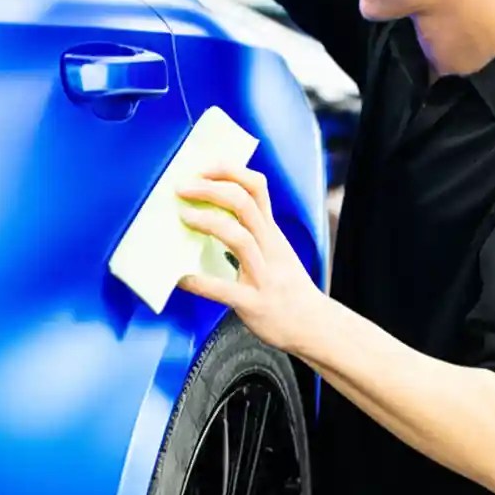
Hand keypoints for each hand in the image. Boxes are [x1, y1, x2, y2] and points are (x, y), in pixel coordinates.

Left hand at [176, 166, 326, 353]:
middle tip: (183, 188)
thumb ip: (252, 233)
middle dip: (211, 189)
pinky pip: (223, 289)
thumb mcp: (276, 252)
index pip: (256, 187)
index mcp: (272, 233)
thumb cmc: (288, 290)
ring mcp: (263, 275)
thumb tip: (210, 213)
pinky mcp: (253, 303)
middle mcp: (270, 248)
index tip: (202, 168)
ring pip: (239, 238)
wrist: (314, 326)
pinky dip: (198, 281)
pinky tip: (180, 277)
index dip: (228, 171)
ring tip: (184, 217)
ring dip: (208, 222)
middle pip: (244, 203)